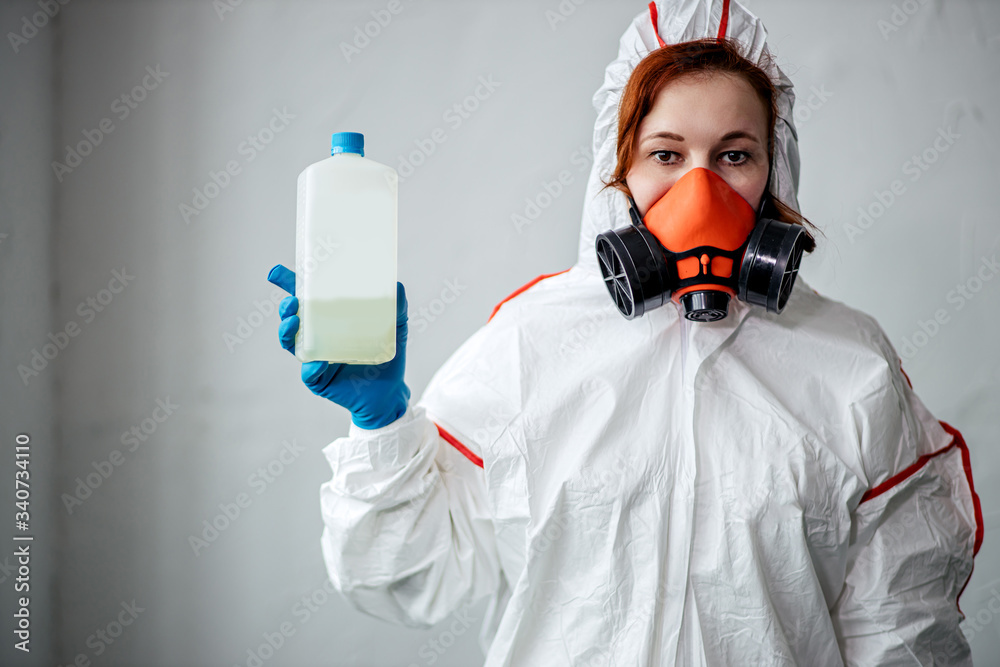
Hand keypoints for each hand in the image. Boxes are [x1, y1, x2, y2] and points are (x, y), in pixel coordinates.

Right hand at [267, 264, 410, 429]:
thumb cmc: (387, 357)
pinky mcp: (319, 380)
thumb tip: (397, 286)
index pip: (306, 299)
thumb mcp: (395, 328)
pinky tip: (318, 363)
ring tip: (293, 322)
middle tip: (292, 301)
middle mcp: (317, 337)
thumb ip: (397, 308)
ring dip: (287, 332)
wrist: (390, 392)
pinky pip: (309, 374)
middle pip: (292, 318)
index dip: (289, 284)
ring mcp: (315, 358)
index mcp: (330, 320)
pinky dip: (311, 368)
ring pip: (291, 344)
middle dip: (285, 307)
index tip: (276, 272)